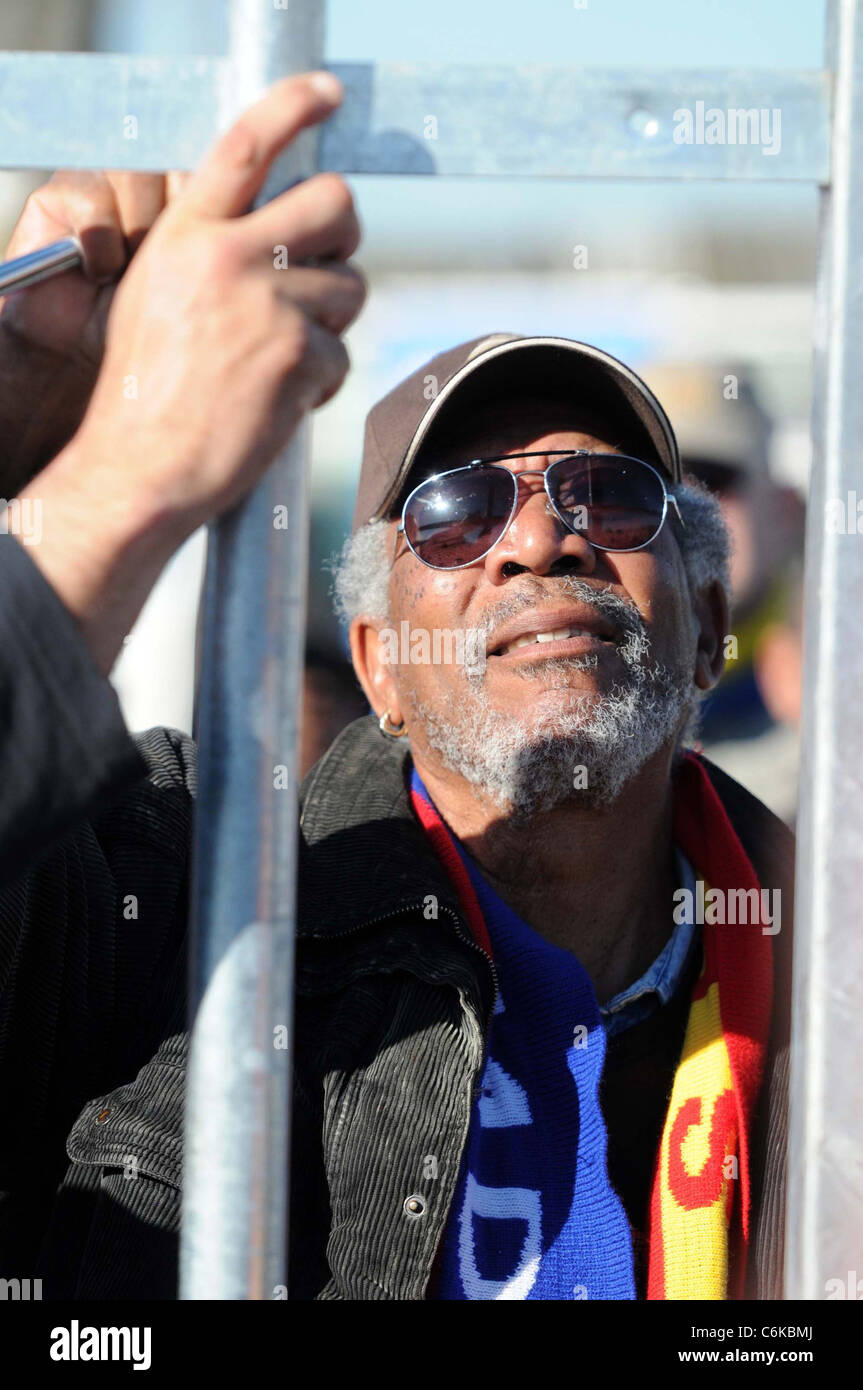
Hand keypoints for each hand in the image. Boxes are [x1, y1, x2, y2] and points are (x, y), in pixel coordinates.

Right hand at [15, 70, 365, 672]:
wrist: (143, 465)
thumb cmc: (147, 390)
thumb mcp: (159, 296)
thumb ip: (213, 252)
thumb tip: (286, 231)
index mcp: (188, 235)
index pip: (247, 144)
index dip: (293, 105)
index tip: (327, 93)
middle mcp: (230, 257)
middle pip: (334, 203)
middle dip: (344, 235)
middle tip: (328, 265)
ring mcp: (269, 305)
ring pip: (350, 286)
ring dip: (329, 323)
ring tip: (280, 359)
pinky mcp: (299, 356)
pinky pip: (340, 355)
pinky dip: (320, 382)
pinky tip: (279, 400)